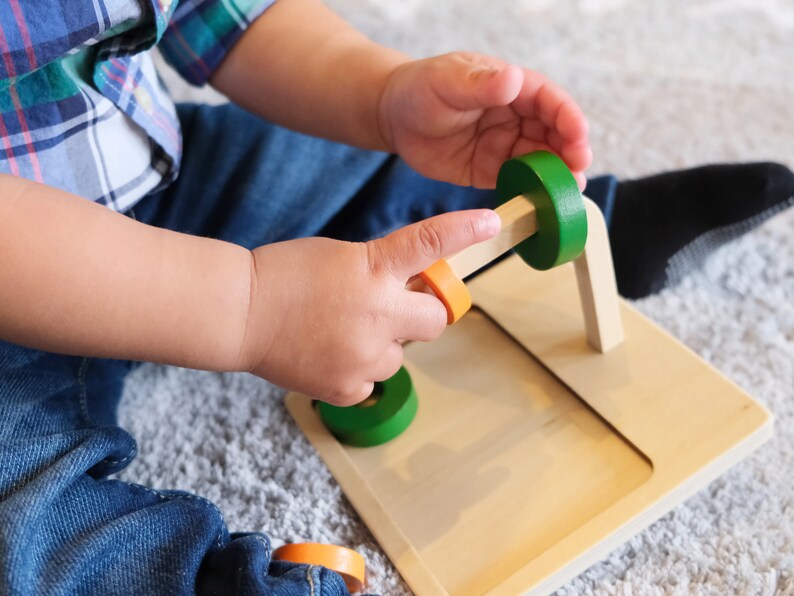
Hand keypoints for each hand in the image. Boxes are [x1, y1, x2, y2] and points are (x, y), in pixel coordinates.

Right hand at [237, 209, 499, 405]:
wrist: (240, 314)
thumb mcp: (340, 256)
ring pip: (398, 356)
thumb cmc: (284, 275)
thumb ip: (379, 269)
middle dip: (420, 315)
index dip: (464, 231)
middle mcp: (378, 313)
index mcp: (373, 269)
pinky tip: (328, 354)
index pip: (428, 244)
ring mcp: (365, 355)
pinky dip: (356, 371)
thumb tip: (407, 287)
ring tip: (340, 333)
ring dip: (382, 345)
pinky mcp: (347, 387)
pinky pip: (370, 382)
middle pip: (435, 321)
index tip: (491, 222)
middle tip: (388, 309)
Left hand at [378, 52, 591, 189]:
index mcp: (511, 87)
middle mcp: (515, 116)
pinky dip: (532, 192)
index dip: (567, 117)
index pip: (549, 100)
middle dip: (570, 151)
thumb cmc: (420, 88)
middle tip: (578, 171)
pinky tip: (542, 205)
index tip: (578, 135)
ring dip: (557, 175)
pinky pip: (517, 182)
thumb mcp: (447, 81)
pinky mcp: (491, 170)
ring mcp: (505, 144)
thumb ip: (479, 84)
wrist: (393, 117)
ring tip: (568, 191)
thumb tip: (512, 80)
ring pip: (540, 160)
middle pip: (553, 133)